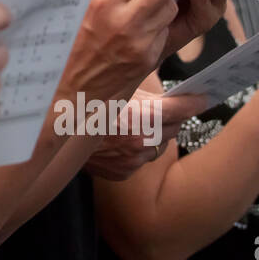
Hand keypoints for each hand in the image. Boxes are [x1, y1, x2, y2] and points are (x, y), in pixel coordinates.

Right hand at [62, 0, 195, 105]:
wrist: (65, 91)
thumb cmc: (66, 44)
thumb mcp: (78, 8)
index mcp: (103, 1)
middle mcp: (123, 19)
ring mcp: (138, 41)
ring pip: (169, 7)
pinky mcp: (146, 58)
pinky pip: (162, 30)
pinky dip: (161, 21)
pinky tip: (148, 20)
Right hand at [83, 85, 206, 180]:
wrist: (55, 129)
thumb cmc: (84, 102)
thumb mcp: (116, 88)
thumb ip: (146, 92)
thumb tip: (170, 89)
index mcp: (142, 115)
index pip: (181, 109)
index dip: (195, 101)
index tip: (203, 97)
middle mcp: (141, 140)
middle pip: (173, 128)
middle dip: (169, 118)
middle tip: (158, 108)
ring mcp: (132, 159)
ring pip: (158, 145)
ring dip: (153, 135)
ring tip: (133, 124)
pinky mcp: (123, 172)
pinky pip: (140, 160)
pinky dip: (136, 151)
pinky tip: (120, 139)